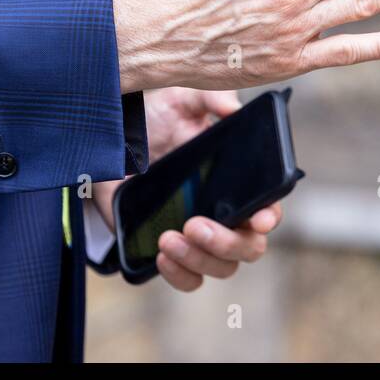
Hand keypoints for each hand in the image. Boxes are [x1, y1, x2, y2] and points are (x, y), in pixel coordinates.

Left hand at [92, 86, 282, 292]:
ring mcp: (199, 236)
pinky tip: (162, 254)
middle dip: (226, 242)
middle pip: (249, 247)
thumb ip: (209, 99)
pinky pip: (188, 279)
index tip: (258, 217)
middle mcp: (225, 212)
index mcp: (238, 180)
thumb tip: (232, 109)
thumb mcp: (181, 101)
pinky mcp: (171, 251)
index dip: (269, 216)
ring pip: (221, 268)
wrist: (109, 143)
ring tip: (168, 238)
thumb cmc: (154, 120)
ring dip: (199, 259)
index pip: (269, 206)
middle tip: (194, 223)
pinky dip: (180, 276)